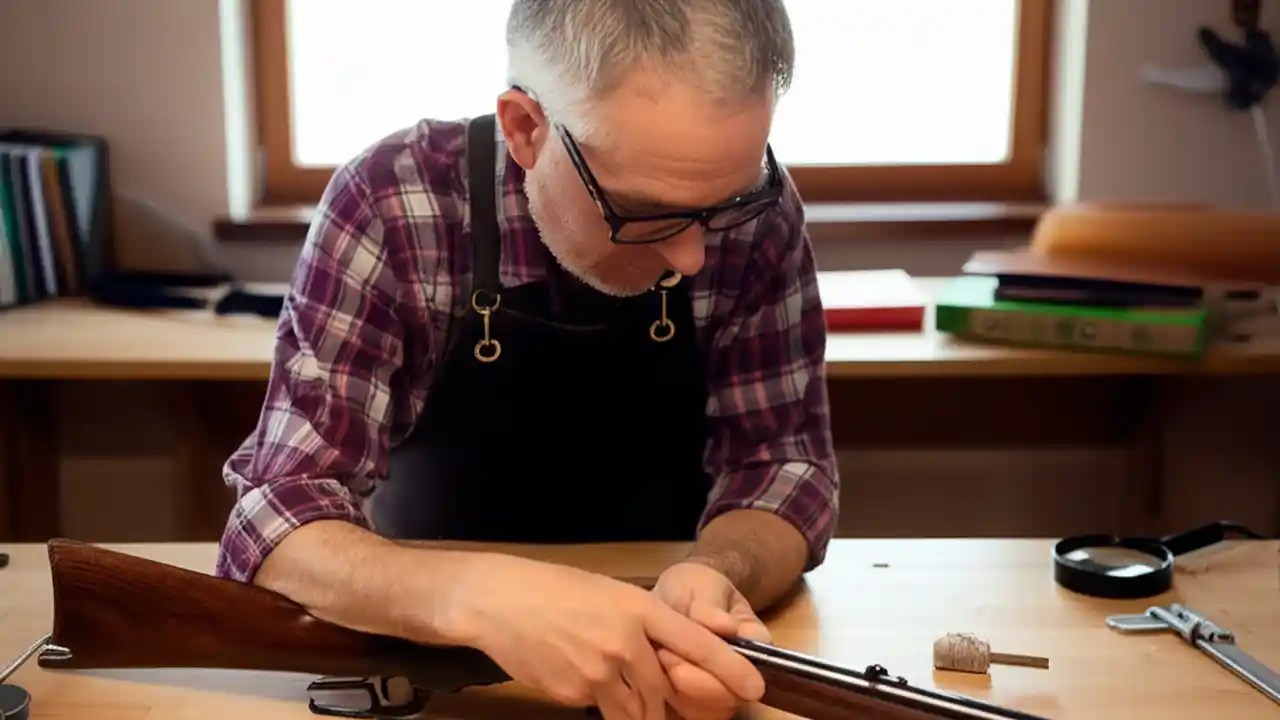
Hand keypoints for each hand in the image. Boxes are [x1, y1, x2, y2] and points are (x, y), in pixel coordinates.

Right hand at [448, 553, 764, 719]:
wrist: (498, 601)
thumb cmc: (553, 591)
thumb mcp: (607, 595)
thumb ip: (640, 626)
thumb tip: (664, 657)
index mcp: (639, 610)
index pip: (698, 644)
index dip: (730, 668)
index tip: (756, 687)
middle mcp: (625, 643)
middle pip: (666, 691)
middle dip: (670, 704)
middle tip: (670, 706)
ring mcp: (599, 672)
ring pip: (638, 711)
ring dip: (637, 711)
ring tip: (619, 692)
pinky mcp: (575, 693)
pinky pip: (601, 710)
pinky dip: (601, 704)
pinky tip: (579, 677)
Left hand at [651, 561, 771, 719]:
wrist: (671, 601)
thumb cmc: (694, 590)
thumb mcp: (702, 586)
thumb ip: (710, 605)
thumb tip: (726, 627)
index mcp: (753, 646)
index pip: (751, 669)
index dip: (721, 663)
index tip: (689, 640)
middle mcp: (740, 678)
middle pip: (727, 700)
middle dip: (692, 679)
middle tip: (664, 651)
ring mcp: (715, 696)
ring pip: (703, 713)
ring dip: (674, 688)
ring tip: (654, 656)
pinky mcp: (688, 705)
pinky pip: (679, 715)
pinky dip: (660, 698)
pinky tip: (647, 670)